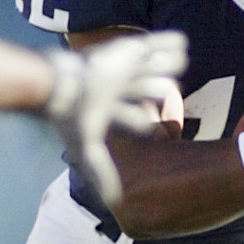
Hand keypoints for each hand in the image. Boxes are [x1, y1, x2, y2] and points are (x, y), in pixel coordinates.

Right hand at [45, 32, 187, 207]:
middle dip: (158, 91)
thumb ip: (101, 171)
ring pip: (147, 67)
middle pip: (142, 90)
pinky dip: (166, 43)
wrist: (61, 85)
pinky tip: (182, 42)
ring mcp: (120, 68)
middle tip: (172, 93)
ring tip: (183, 60)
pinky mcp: (123, 49)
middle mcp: (115, 88)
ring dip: (166, 64)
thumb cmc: (73, 117)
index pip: (132, 119)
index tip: (164, 134)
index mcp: (108, 109)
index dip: (146, 125)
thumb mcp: (87, 149)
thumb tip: (113, 200)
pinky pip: (149, 45)